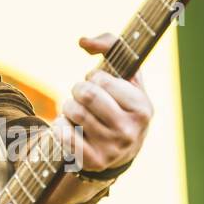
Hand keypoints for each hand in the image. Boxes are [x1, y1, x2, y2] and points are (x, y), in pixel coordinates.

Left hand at [53, 33, 153, 171]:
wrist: (124, 150)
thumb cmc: (122, 102)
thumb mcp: (127, 74)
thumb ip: (111, 44)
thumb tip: (82, 41)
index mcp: (143, 108)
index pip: (101, 79)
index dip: (94, 77)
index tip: (100, 84)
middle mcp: (129, 130)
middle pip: (86, 94)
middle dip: (78, 89)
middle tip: (83, 94)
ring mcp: (111, 149)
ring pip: (73, 112)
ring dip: (69, 106)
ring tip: (78, 111)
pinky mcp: (93, 162)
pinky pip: (62, 135)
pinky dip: (60, 125)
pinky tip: (70, 127)